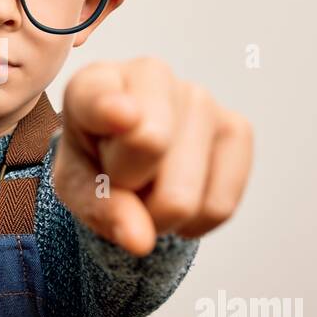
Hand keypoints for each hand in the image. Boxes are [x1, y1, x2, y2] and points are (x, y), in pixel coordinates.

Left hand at [52, 57, 251, 254]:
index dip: (111, 110)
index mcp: (94, 83)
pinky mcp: (237, 128)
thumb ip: (101, 208)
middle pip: (149, 152)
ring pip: (185, 196)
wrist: (131, 158)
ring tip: (149, 187)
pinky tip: (179, 193)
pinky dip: (194, 222)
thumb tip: (142, 241)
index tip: (123, 117)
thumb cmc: (97, 163)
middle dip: (132, 192)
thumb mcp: (78, 187)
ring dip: (161, 215)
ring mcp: (201, 98)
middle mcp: (152, 75)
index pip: (102, 98)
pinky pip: (220, 207)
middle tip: (124, 183)